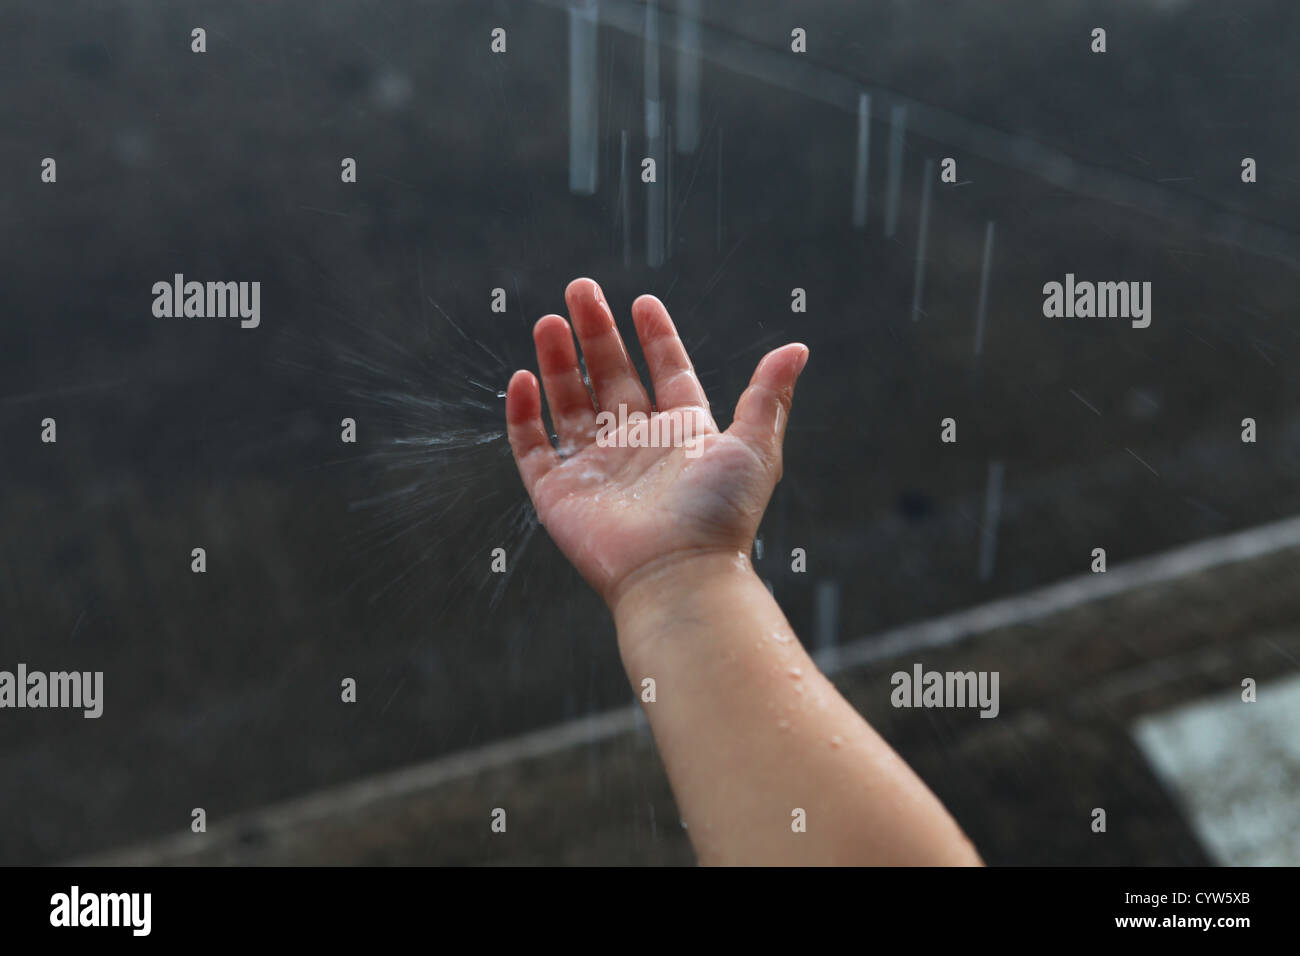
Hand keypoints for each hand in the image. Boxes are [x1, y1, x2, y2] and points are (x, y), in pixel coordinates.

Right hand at [505, 277, 808, 608]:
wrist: (678, 574)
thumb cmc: (720, 514)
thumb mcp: (755, 446)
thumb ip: (767, 394)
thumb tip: (798, 346)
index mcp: (683, 433)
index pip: (667, 373)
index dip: (656, 338)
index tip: (642, 302)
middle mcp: (639, 446)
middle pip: (612, 377)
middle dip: (596, 333)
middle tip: (580, 289)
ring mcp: (596, 469)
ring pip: (570, 403)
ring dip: (559, 362)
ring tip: (549, 320)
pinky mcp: (559, 494)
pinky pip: (533, 447)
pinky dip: (524, 413)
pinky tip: (523, 377)